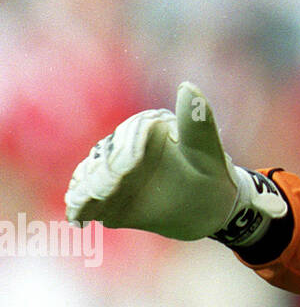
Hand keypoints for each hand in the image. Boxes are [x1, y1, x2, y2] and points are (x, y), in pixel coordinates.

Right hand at [65, 82, 285, 241]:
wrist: (211, 206)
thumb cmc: (212, 173)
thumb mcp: (207, 150)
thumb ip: (196, 121)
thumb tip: (187, 86)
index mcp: (148, 127)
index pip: (128, 136)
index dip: (124, 152)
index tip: (126, 168)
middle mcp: (125, 146)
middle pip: (104, 158)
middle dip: (100, 175)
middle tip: (102, 193)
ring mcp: (114, 171)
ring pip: (90, 177)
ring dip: (85, 190)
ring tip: (85, 205)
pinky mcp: (107, 195)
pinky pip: (86, 198)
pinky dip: (80, 206)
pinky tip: (79, 219)